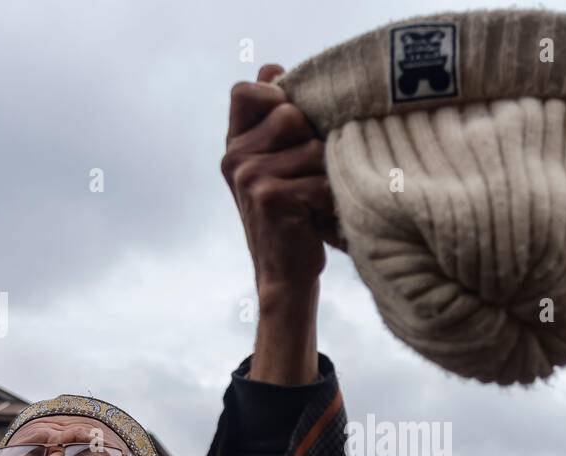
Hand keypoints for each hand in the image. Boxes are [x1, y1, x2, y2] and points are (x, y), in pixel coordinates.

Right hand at [222, 64, 338, 385]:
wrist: (284, 277)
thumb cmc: (295, 218)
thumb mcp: (281, 164)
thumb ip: (277, 120)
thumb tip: (274, 67)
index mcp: (234, 144)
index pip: (247, 90)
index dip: (276, 94)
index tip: (296, 126)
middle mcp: (234, 157)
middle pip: (292, 113)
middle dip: (315, 143)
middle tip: (311, 180)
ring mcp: (248, 175)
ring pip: (314, 146)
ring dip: (328, 175)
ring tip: (317, 202)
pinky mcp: (269, 196)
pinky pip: (321, 178)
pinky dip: (331, 201)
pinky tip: (320, 219)